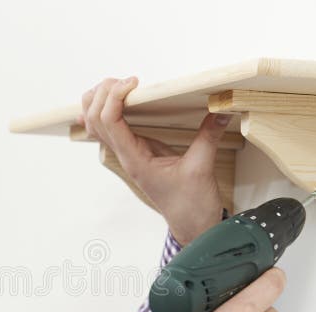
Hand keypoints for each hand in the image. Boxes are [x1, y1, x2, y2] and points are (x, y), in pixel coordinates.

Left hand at [78, 77, 231, 245]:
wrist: (192, 226)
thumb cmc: (192, 204)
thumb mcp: (201, 167)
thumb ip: (208, 136)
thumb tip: (220, 109)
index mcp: (134, 159)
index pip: (109, 122)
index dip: (115, 97)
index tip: (135, 83)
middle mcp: (125, 156)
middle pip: (94, 119)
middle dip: (103, 93)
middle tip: (128, 80)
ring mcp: (127, 155)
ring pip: (96, 125)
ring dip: (99, 101)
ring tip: (118, 85)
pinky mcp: (135, 154)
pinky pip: (110, 131)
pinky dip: (105, 113)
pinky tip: (112, 102)